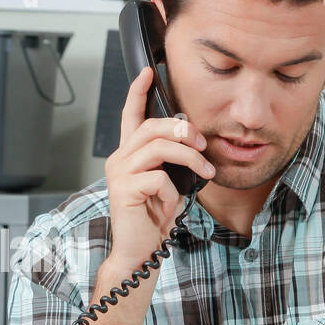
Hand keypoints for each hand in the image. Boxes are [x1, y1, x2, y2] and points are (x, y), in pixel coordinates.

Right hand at [104, 66, 214, 271]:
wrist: (140, 252)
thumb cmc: (154, 218)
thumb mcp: (167, 182)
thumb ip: (170, 160)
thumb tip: (191, 138)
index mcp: (128, 154)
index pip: (130, 115)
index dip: (137, 92)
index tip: (147, 72)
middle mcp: (119, 159)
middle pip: (153, 126)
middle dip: (184, 131)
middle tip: (204, 146)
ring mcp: (119, 174)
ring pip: (158, 147)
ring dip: (189, 157)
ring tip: (205, 173)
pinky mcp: (124, 190)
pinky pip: (159, 177)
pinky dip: (174, 192)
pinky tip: (171, 207)